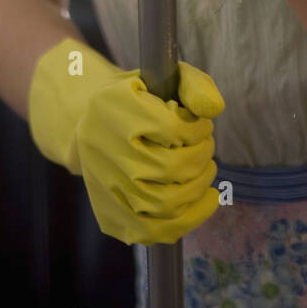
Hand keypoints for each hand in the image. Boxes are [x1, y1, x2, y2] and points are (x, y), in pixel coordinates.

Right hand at [28, 38, 224, 245]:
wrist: (92, 126)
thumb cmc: (138, 100)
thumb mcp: (163, 76)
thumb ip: (193, 85)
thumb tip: (214, 109)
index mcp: (114, 107)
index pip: (172, 128)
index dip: (198, 130)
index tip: (202, 126)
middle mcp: (102, 147)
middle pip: (171, 167)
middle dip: (202, 157)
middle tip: (206, 148)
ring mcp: (104, 186)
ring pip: (165, 203)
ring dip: (198, 187)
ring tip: (205, 171)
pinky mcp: (109, 214)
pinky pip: (154, 231)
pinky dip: (188, 220)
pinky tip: (205, 200)